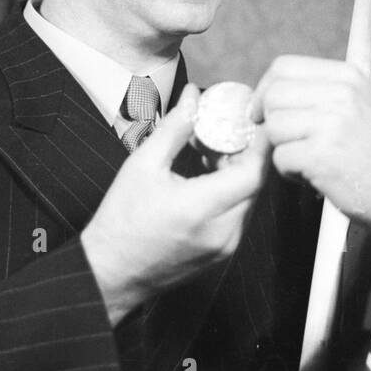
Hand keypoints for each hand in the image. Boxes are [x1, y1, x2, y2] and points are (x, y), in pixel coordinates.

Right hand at [81, 85, 269, 324]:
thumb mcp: (143, 165)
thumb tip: (193, 97)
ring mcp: (226, 246)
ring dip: (239, 172)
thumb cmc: (121, 222)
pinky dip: (232, 192)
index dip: (259, 143)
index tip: (252, 120)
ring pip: (250, 199)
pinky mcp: (223, 253)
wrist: (111, 273)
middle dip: (247, 153)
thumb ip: (175, 129)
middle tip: (229, 129)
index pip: (253, 172)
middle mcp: (223, 231)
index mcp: (202, 209)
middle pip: (255, 183)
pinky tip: (210, 176)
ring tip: (214, 150)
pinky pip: (240, 215)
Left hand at [252, 56, 370, 232]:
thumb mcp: (361, 103)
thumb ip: (322, 92)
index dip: (266, 89)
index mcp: (347, 77)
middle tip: (283, 141)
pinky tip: (312, 176)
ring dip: (282, 149)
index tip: (264, 110)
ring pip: (273, 128)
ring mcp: (330, 124)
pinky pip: (280, 158)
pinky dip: (290, 172)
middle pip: (273, 96)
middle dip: (269, 122)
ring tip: (306, 160)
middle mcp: (339, 94)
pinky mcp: (320, 155)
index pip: (284, 67)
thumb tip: (272, 93)